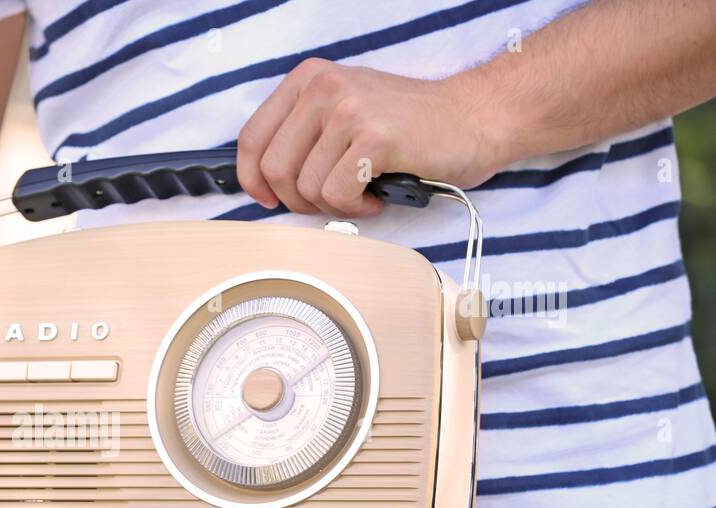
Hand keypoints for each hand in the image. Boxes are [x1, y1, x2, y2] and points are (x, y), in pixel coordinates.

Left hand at [236, 58, 501, 217]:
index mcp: (308, 80)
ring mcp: (349, 109)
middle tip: (331, 201)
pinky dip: (356, 208)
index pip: (252, 139)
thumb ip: (301, 135)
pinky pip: (337, 195)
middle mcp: (323, 88)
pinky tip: (377, 196)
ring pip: (306, 187)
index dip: (252, 180)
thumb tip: (259, 181)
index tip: (267, 200)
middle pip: (275, 169)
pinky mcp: (375, 137)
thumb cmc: (406, 126)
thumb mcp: (342, 113)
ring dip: (332, 207)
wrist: (474, 118)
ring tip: (362, 194)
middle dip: (297, 201)